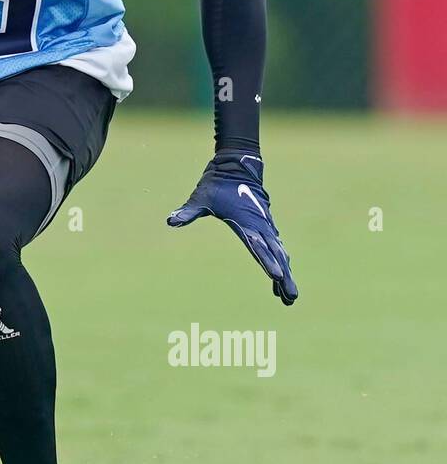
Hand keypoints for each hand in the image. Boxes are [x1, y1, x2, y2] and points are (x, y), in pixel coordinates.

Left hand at [168, 152, 297, 305]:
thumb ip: (188, 212)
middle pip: (276, 256)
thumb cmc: (217, 183)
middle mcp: (260, 226)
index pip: (258, 246)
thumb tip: (171, 221)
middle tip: (291, 298)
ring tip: (290, 296)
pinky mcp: (266, 225)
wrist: (236, 165)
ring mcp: (265, 226)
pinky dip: (282, 262)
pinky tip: (284, 275)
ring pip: (280, 254)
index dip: (268, 262)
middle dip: (284, 277)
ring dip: (286, 273)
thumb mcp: (201, 198)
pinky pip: (277, 247)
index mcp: (246, 222)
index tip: (277, 277)